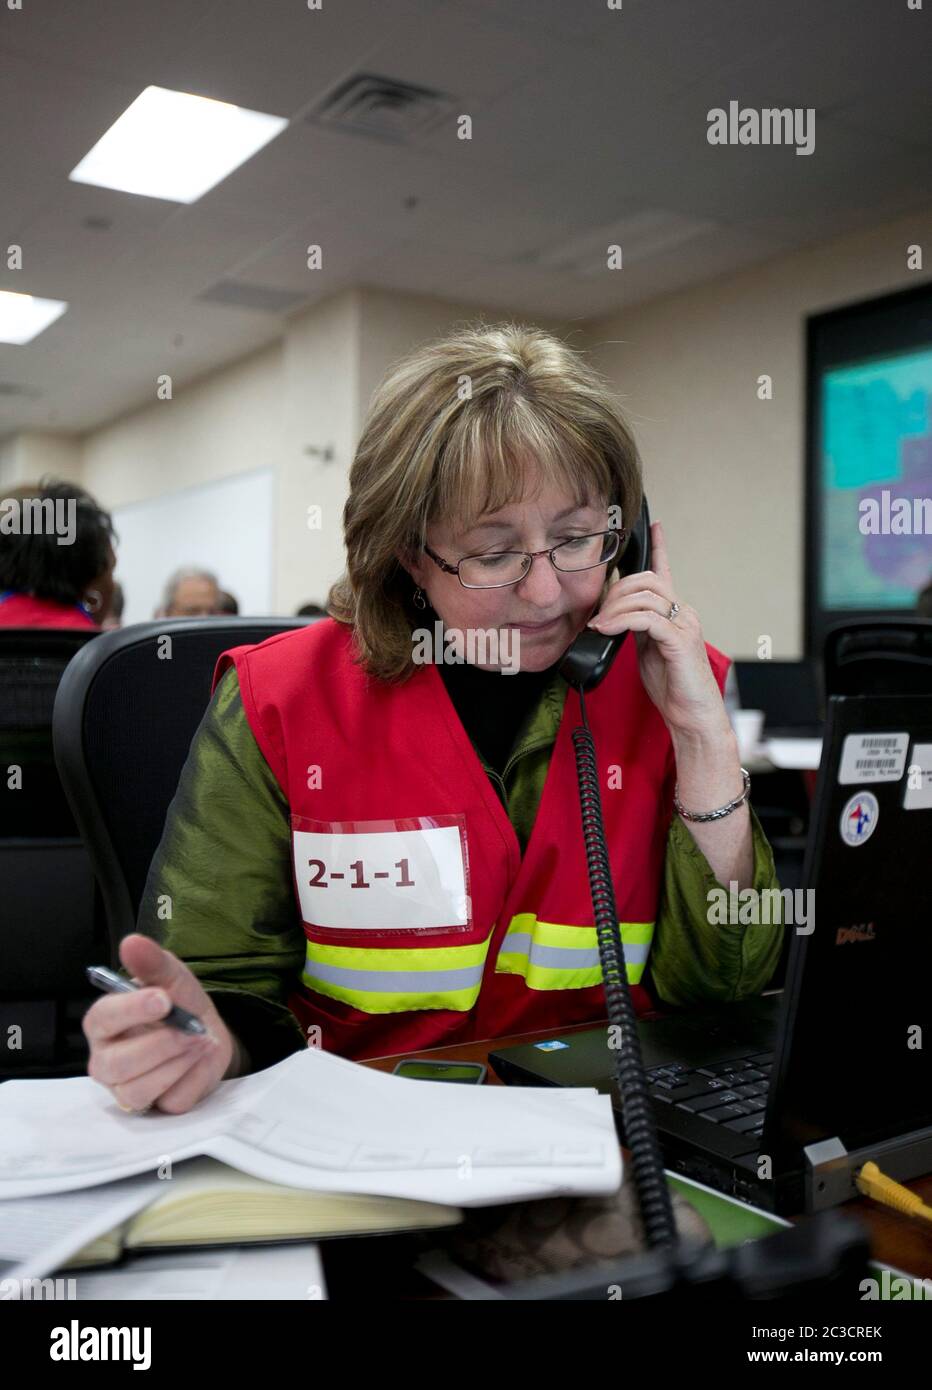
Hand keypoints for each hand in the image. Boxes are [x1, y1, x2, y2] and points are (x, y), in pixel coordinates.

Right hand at [83, 934, 235, 1114]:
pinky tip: (202, 1060)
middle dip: (159, 1044)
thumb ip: (152, 962)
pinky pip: (169, 1102)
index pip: (101, 1019)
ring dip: (178, 1062)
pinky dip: (193, 1079)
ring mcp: (127, 1089)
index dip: (130, 1010)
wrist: (208, 1033)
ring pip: (139, 1090)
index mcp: (104, 1023)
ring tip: (202, 1040)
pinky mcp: (155, 1108)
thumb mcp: (172, 977)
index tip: (163, 999)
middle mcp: (107, 1060)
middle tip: (191, 1028)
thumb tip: (132, 942)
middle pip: (115, 1065)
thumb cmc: (179, 1004)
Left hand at [586, 520, 730, 741]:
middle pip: (646, 580)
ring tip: (599, 626)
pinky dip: (621, 621)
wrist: (692, 715)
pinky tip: (606, 630)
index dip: (659, 547)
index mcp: (674, 614)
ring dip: (613, 608)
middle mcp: (683, 613)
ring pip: (644, 596)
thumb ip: (636, 629)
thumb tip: (612, 616)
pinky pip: (646, 619)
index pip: (666, 572)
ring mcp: (684, 625)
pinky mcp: (679, 641)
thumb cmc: (672, 686)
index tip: (653, 525)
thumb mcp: (647, 651)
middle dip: (614, 592)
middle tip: (597, 615)